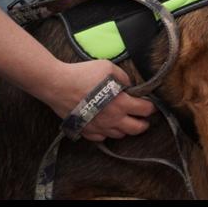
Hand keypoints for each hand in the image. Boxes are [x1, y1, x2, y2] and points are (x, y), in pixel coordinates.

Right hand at [41, 60, 156, 140]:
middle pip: (137, 129)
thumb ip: (123, 78)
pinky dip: (106, 134)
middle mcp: (113, 119)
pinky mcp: (85, 130)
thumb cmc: (82, 75)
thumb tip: (128, 87)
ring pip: (119, 135)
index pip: (145, 110)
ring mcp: (99, 127)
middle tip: (143, 119)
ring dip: (125, 129)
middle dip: (143, 124)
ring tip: (125, 121)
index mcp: (122, 103)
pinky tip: (106, 126)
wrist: (56, 84)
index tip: (150, 105)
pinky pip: (101, 138)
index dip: (151, 107)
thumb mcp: (108, 68)